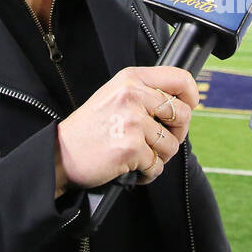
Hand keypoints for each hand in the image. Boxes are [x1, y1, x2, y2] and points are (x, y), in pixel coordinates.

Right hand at [55, 66, 196, 193]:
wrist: (60, 153)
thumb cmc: (89, 128)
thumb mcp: (115, 95)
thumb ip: (145, 93)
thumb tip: (182, 103)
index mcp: (131, 79)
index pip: (180, 78)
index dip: (191, 96)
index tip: (189, 106)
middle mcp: (132, 96)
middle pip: (183, 114)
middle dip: (177, 133)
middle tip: (159, 141)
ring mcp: (132, 122)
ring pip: (171, 144)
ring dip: (159, 156)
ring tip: (139, 156)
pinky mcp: (130, 148)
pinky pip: (157, 165)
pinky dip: (147, 172)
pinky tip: (132, 167)